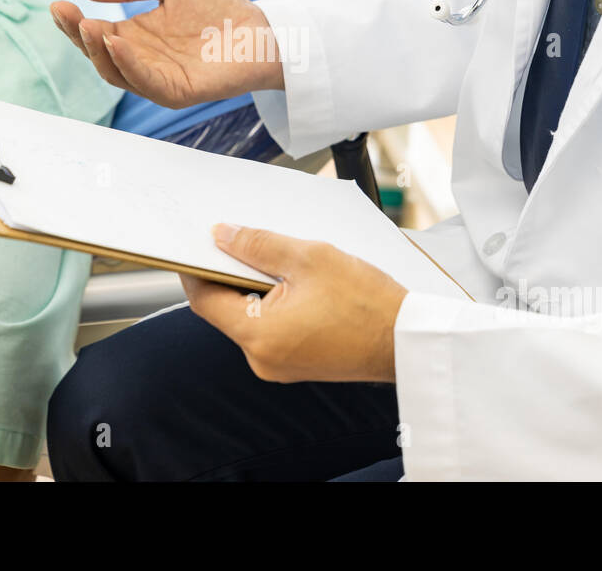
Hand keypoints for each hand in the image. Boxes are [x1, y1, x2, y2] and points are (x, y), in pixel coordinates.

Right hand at [51, 0, 284, 108]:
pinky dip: (129, 64)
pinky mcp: (176, 91)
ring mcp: (156, 79)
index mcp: (133, 37)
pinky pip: (146, 82)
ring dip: (98, 51)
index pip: (94, 33)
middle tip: (65, 13)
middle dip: (78, 36)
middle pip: (98, 55)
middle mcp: (140, 61)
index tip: (58, 4)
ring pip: (116, 73)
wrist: (261, 28)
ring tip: (89, 26)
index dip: (73, 22)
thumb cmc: (218, 6)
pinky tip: (118, 43)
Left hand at [182, 225, 408, 383]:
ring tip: (281, 259)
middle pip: (224, 308)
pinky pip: (269, 327)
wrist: (407, 340)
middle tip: (243, 239)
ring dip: (255, 285)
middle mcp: (261, 358)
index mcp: (258, 334)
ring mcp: (278, 365)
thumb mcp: (309, 257)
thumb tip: (222, 236)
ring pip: (248, 316)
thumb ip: (258, 244)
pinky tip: (294, 282)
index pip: (203, 299)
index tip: (196, 244)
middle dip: (230, 272)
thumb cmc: (369, 303)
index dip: (194, 268)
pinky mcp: (295, 363)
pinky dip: (272, 302)